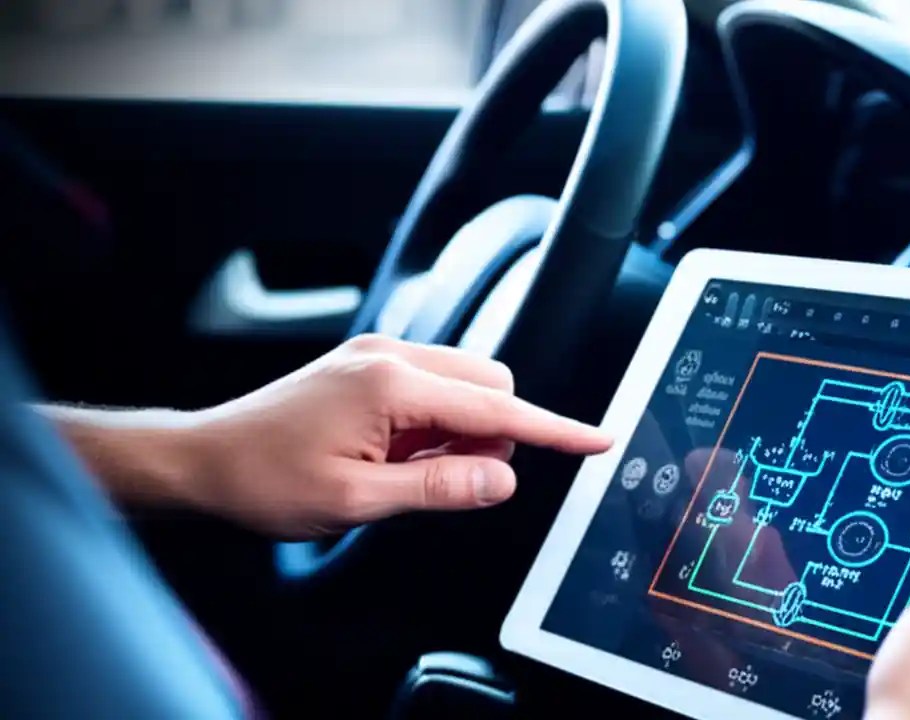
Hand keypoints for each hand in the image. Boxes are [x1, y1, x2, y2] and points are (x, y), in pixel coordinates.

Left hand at [174, 335, 610, 536]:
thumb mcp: (358, 500)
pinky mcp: (368, 364)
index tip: (598, 441)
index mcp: (391, 385)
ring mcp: (377, 354)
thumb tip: (505, 478)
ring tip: (408, 470)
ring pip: (465, 384)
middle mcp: (390, 356)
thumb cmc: (266, 481)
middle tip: (453, 479)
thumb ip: (440, 487)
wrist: (203, 460)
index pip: (497, 408)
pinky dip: (437, 421)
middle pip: (490, 384)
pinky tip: (398, 452)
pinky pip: (433, 385)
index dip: (554, 430)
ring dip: (464, 429)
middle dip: (495, 433)